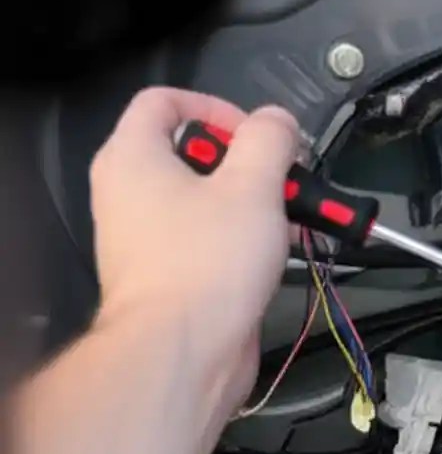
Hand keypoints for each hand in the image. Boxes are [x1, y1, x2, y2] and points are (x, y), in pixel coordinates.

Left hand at [89, 87, 298, 420]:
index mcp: (133, 158)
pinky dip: (247, 236)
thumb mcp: (253, 185)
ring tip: (299, 215)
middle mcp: (130, 193)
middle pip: (193, 152)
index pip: (164, 102)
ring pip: (208, 198)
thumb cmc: (209, 260)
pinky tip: (286, 248)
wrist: (183, 351)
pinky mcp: (171, 274)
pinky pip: (210, 238)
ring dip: (258, 201)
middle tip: (286, 176)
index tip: (259, 134)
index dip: (217, 107)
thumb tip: (277, 121)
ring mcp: (148, 238)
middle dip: (250, 161)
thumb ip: (269, 139)